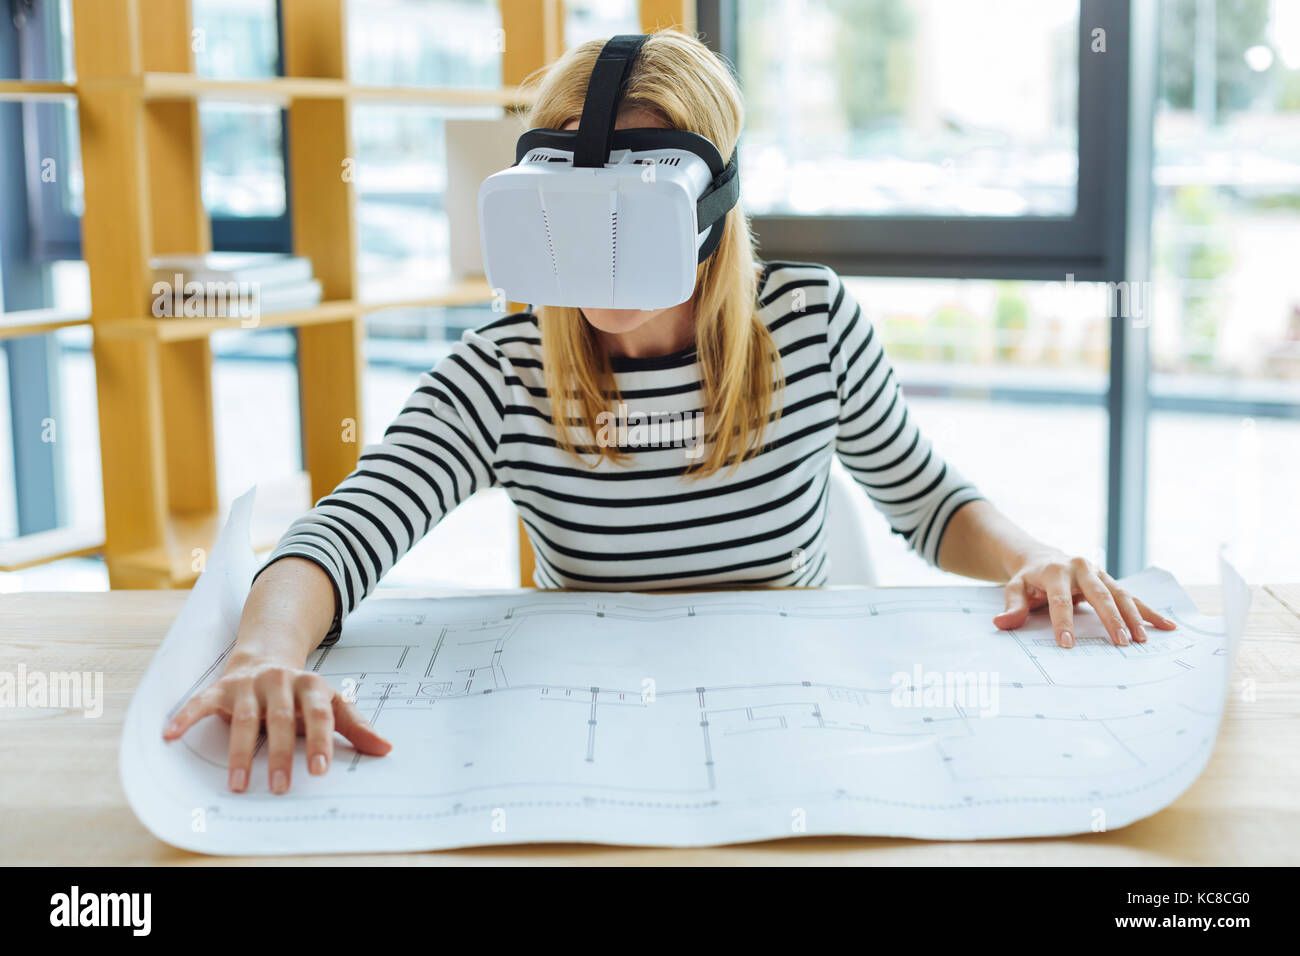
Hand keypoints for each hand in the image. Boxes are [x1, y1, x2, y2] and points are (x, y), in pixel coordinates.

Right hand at [162, 654, 392, 793]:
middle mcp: (281, 681)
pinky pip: (202, 702)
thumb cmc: (302, 693)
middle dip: (280, 755)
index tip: (320, 769)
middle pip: (282, 720)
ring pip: (245, 719)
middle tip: (279, 786)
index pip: (319, 715)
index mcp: (311, 686)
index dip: (320, 741)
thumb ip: (355, 727)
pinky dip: (186, 717)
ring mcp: (249, 684)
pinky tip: (171, 735)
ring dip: (240, 753)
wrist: (267, 656)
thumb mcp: (331, 703)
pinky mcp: (222, 687)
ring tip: (238, 785)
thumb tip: (386, 749)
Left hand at [993, 551, 1176, 648]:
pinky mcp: (1110, 580)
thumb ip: (1012, 606)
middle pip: (1099, 594)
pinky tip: (1167, 626)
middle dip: (1111, 618)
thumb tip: (1001, 624)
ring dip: (1134, 617)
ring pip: (1120, 594)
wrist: (1043, 557)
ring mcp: (1099, 572)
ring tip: (1143, 640)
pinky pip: (1132, 596)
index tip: (1067, 644)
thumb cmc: (1029, 579)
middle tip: (1121, 642)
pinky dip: (1150, 611)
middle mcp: (1081, 568)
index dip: (1063, 621)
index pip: (1059, 599)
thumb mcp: (1015, 588)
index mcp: (1055, 571)